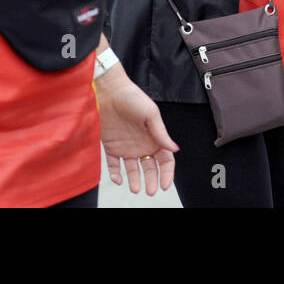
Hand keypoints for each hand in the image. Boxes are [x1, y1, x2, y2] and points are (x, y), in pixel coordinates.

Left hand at [97, 72, 177, 195]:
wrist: (108, 92)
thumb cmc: (132, 98)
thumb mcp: (151, 114)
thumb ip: (161, 133)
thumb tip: (174, 149)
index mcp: (155, 137)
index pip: (165, 160)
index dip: (167, 173)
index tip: (166, 184)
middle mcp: (142, 144)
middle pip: (150, 168)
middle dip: (152, 181)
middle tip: (151, 191)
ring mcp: (126, 147)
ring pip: (133, 170)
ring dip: (135, 181)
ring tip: (136, 189)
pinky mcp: (111, 147)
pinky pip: (114, 165)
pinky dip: (116, 174)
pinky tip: (119, 179)